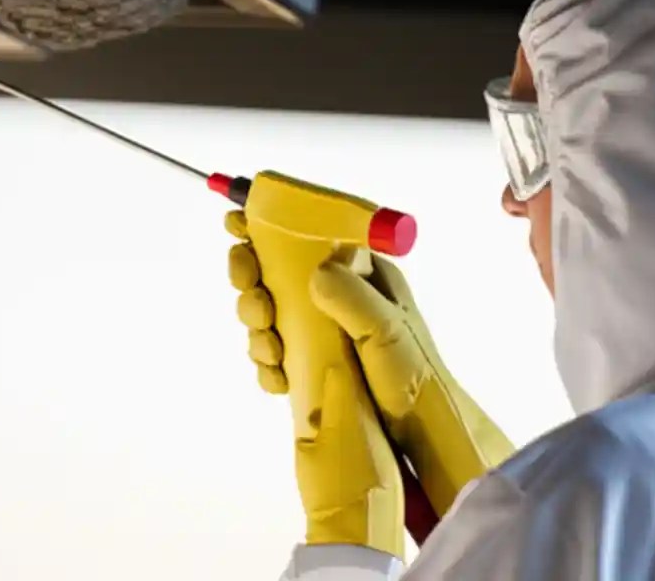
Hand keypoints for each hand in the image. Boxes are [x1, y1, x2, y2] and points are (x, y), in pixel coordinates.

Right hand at [226, 210, 403, 556]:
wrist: (419, 429)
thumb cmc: (414, 371)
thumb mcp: (388, 328)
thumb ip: (354, 298)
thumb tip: (316, 272)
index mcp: (356, 272)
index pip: (305, 235)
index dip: (265, 226)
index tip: (235, 225)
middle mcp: (333, 295)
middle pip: (271, 273)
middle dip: (252, 286)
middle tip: (257, 304)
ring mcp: (318, 329)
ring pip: (265, 316)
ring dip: (258, 331)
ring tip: (273, 350)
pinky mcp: (307, 363)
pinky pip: (271, 357)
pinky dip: (267, 366)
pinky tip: (279, 378)